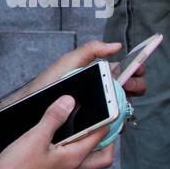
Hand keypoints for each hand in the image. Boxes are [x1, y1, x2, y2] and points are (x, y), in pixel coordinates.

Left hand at [0, 40, 144, 108]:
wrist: (31, 108)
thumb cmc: (49, 83)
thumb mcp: (70, 62)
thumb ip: (92, 49)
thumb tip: (117, 46)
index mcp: (100, 73)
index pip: (125, 71)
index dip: (135, 68)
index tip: (138, 69)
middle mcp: (103, 90)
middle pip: (130, 87)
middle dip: (135, 84)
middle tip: (128, 86)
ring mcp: (101, 106)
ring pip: (124, 104)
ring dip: (128, 101)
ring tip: (121, 100)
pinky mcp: (96, 122)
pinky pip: (113, 121)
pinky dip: (118, 119)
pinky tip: (114, 116)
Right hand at [0, 95, 114, 168]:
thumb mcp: (35, 137)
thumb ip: (54, 118)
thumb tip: (69, 102)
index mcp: (73, 159)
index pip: (100, 138)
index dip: (108, 121)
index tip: (110, 108)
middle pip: (101, 156)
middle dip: (107, 140)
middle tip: (105, 123)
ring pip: (85, 160)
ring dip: (89, 145)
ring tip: (83, 127)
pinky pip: (70, 163)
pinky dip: (72, 150)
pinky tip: (60, 140)